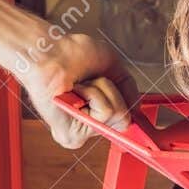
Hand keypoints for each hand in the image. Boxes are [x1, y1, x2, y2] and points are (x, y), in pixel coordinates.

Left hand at [16, 31, 135, 149]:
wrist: (50, 53)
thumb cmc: (71, 54)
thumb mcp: (113, 67)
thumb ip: (129, 90)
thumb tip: (138, 109)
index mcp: (93, 112)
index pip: (123, 121)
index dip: (127, 110)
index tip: (131, 111)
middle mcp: (86, 125)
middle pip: (125, 119)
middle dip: (114, 92)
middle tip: (91, 82)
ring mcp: (80, 132)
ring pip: (118, 114)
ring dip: (102, 90)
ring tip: (79, 85)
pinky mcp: (73, 135)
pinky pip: (106, 114)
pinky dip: (95, 95)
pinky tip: (75, 92)